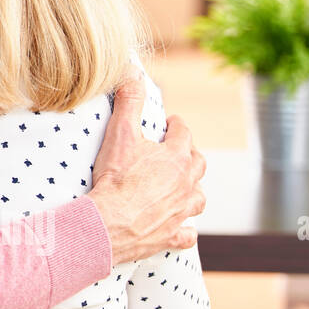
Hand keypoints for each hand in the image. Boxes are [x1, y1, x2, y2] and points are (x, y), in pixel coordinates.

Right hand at [87, 67, 206, 264]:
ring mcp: (181, 211)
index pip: (183, 134)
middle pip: (197, 165)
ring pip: (198, 198)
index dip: (177, 126)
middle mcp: (186, 184)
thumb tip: (132, 73)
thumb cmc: (116, 178)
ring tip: (183, 187)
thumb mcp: (120, 133)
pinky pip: (187, 233)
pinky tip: (182, 227)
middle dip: (190, 156)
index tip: (171, 123)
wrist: (110, 223)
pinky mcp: (172, 235)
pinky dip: (186, 229)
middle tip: (178, 152)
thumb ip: (129, 101)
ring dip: (193, 190)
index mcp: (176, 157)